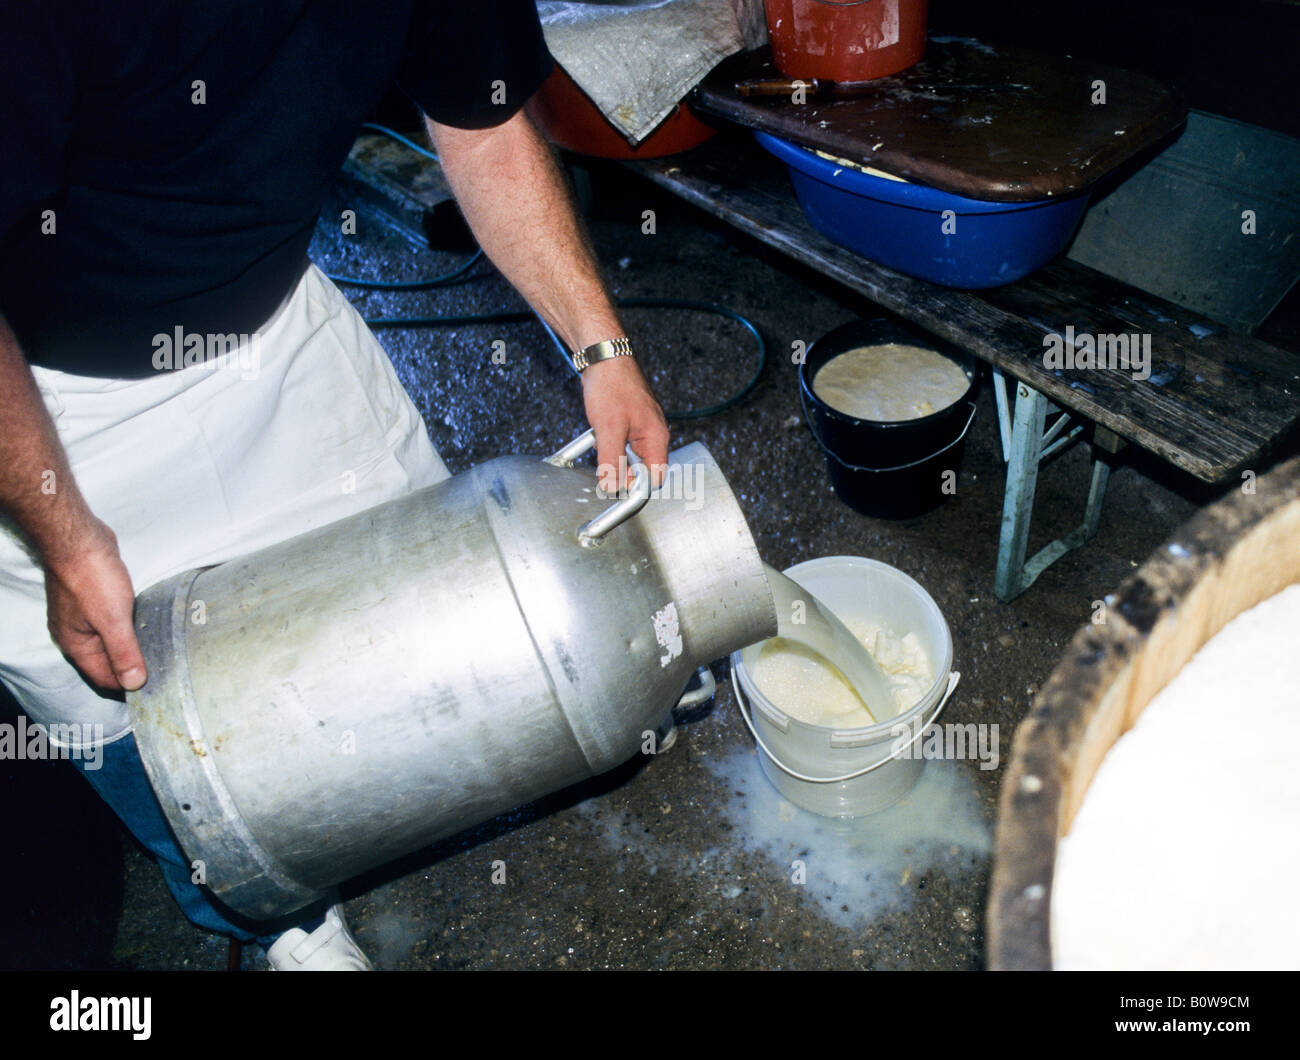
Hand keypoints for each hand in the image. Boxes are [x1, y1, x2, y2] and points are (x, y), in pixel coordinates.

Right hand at [43, 519, 146, 691]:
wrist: (80, 539)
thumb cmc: (91, 578)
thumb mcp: (112, 620)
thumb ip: (123, 652)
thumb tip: (135, 684)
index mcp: (76, 645)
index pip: (103, 679)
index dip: (127, 687)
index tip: (156, 689)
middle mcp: (77, 634)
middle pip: (107, 663)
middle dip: (131, 668)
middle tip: (165, 671)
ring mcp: (84, 616)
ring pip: (111, 641)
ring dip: (132, 647)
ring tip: (162, 651)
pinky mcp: (95, 599)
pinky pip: (114, 622)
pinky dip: (129, 627)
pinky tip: (148, 626)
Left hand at [581, 356, 669, 492]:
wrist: (603, 355)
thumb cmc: (612, 384)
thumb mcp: (609, 429)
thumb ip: (611, 461)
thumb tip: (612, 487)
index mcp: (656, 437)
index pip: (655, 477)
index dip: (636, 486)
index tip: (616, 486)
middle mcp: (653, 434)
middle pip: (641, 469)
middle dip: (621, 471)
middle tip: (603, 465)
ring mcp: (640, 428)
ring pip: (628, 457)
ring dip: (612, 455)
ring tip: (599, 441)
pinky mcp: (628, 421)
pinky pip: (620, 443)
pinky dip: (607, 443)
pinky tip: (596, 433)